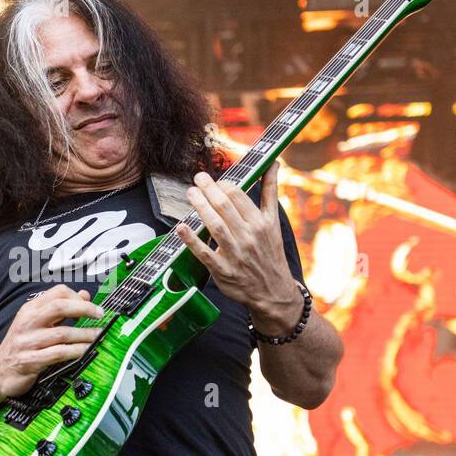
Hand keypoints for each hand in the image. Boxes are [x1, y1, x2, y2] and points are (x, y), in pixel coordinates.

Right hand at [0, 284, 104, 397]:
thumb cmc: (21, 346)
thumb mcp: (36, 323)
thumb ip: (59, 310)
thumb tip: (83, 296)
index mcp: (30, 310)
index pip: (57, 293)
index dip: (77, 297)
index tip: (91, 305)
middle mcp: (27, 323)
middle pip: (59, 307)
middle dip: (84, 310)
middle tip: (99, 315)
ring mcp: (28, 342)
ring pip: (62, 333)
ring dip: (84, 334)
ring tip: (97, 336)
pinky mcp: (30, 361)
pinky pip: (58, 354)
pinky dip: (75, 351)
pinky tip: (85, 351)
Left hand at [173, 163, 302, 333]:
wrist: (273, 291)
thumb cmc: (270, 252)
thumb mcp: (274, 222)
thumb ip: (270, 191)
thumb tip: (273, 163)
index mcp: (261, 222)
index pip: (238, 195)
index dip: (222, 184)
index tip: (213, 180)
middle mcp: (249, 237)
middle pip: (224, 206)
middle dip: (208, 189)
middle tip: (197, 178)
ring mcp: (236, 254)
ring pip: (214, 226)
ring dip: (200, 207)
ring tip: (190, 193)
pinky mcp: (223, 271)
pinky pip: (205, 254)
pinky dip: (192, 241)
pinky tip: (181, 228)